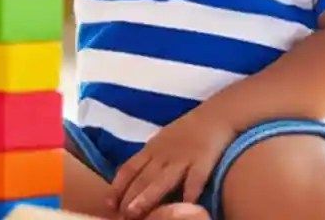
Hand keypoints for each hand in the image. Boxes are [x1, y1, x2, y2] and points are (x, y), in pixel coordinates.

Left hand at [109, 106, 235, 219]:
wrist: (216, 115)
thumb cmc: (188, 131)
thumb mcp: (162, 141)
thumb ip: (148, 159)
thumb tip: (131, 181)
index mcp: (151, 149)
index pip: (129, 169)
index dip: (117, 187)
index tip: (108, 203)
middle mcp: (163, 155)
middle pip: (142, 178)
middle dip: (129, 197)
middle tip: (119, 215)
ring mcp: (183, 158)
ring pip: (162, 180)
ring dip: (147, 197)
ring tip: (135, 213)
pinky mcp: (203, 162)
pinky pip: (195, 180)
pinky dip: (189, 194)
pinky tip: (184, 206)